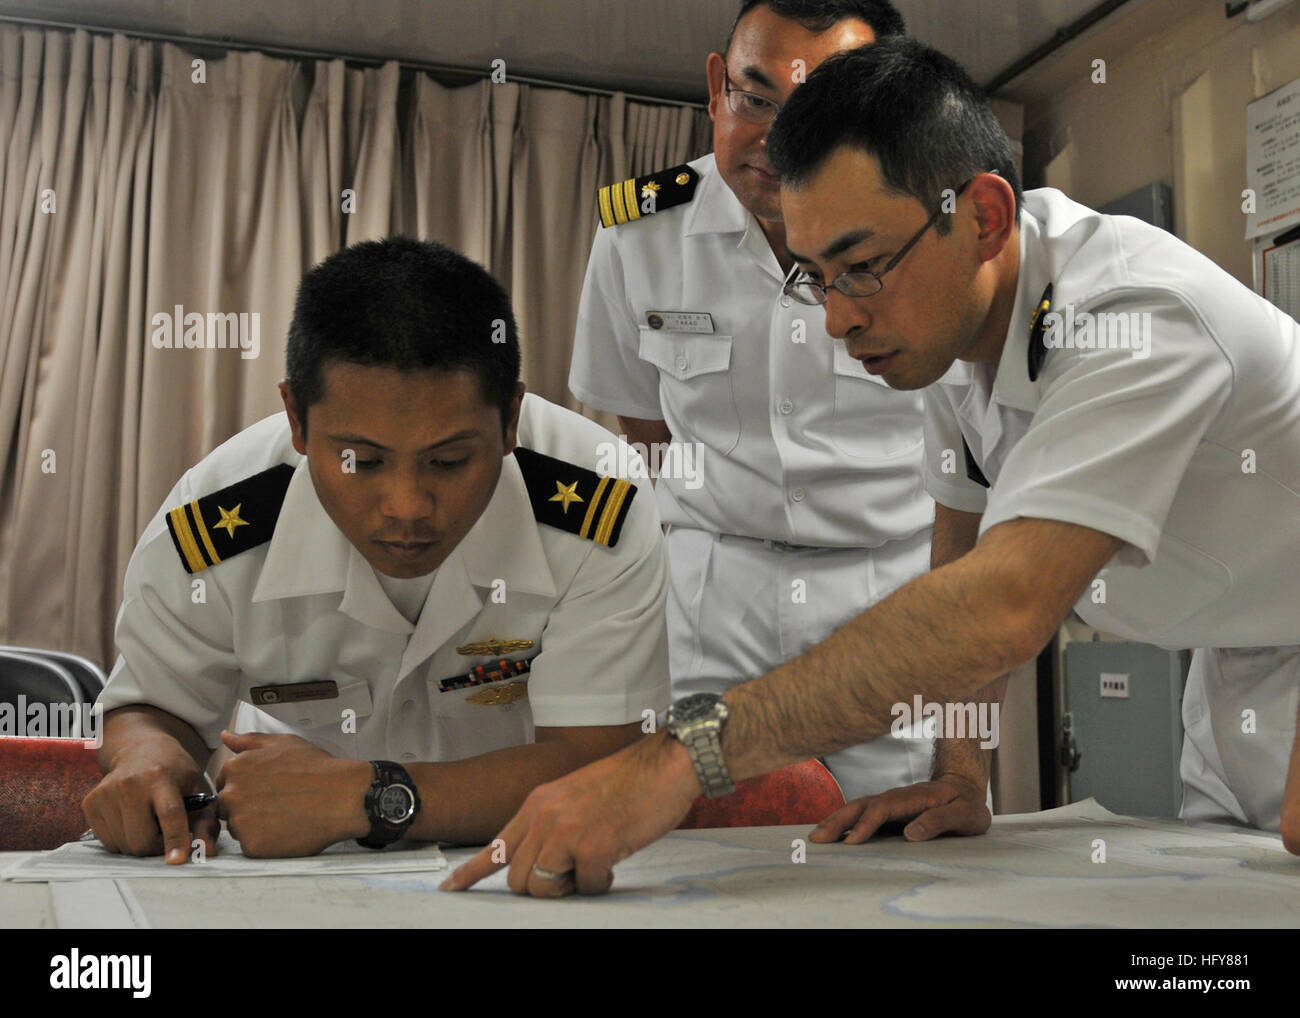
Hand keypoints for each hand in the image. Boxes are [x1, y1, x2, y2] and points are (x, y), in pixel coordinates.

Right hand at [82, 738, 217, 863]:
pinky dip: (122, 840)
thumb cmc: (175, 773)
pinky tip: (131, 820)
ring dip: (139, 843)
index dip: (175, 839)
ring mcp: (105, 793)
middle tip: (165, 832)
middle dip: (157, 846)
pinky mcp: (89, 803)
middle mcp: (129, 784)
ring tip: (148, 821)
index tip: (177, 860)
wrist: (140, 749)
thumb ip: (205, 822)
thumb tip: (207, 852)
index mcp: (161, 777)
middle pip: (142, 839)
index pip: (169, 813)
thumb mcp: (198, 789)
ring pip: (123, 846)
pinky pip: (107, 843)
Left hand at [215, 731, 370, 856]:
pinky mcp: (252, 846)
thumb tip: (225, 736)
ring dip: (254, 825)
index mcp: (234, 768)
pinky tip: (285, 830)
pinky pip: (251, 845)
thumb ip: (249, 741)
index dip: (246, 787)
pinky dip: (265, 841)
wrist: (342, 797)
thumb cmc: (316, 767)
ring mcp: (240, 822)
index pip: (224, 784)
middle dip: (247, 806)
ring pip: (237, 828)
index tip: (267, 789)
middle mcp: (231, 795)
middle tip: (276, 804)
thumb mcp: (284, 744)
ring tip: (283, 816)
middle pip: (227, 807)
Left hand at [440, 733, 699, 895]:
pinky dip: (602, 882)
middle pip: (519, 880)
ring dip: (570, 887)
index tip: (449, 889)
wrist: (663, 765)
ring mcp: (567, 831)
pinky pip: (586, 887)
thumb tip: (542, 864)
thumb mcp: (574, 796)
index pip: (496, 845)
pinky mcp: (593, 846)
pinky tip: (615, 860)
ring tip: (595, 864)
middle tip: (575, 872)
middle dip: (545, 887)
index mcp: (538, 803)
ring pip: (543, 888)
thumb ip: (552, 824)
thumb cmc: (628, 782)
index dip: (470, 873)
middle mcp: (545, 816)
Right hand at [809, 773, 990, 843]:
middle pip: (862, 805)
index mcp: (914, 797)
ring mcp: (889, 802)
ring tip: (817, 836)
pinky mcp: (887, 811)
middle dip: (839, 820)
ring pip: (857, 807)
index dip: (866, 824)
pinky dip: (844, 821)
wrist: (964, 788)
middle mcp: (896, 797)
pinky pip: (861, 814)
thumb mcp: (965, 814)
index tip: (852, 842)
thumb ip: (940, 820)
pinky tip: (832, 832)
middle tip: (818, 838)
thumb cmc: (966, 804)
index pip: (884, 808)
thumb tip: (911, 833)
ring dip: (836, 820)